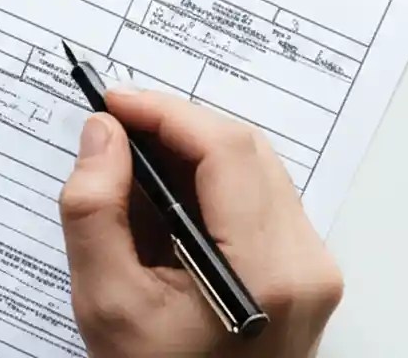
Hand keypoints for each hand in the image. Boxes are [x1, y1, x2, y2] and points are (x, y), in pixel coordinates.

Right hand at [59, 88, 342, 357]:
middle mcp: (306, 264)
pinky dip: (208, 184)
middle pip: (245, 151)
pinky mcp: (304, 273)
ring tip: (130, 168)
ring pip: (254, 168)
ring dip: (191, 153)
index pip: (225, 150)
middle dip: (175, 127)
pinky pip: (258, 198)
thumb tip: (101, 134)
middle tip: (114, 129)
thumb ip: (94, 210)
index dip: (164, 113)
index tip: (111, 104)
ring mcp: (312, 269)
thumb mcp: (106, 303)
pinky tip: (162, 201)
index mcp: (267, 273)